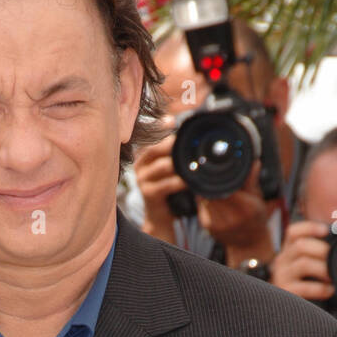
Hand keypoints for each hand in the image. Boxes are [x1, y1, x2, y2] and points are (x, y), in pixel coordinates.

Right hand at [133, 117, 182, 240]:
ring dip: (181, 164)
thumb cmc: (169, 188)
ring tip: (196, 163)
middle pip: (156, 148)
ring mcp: (142, 179)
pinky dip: (180, 182)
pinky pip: (166, 184)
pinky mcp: (148, 194)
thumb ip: (175, 151)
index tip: (171, 120)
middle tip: (192, 143)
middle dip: (174, 145)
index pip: (152, 136)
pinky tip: (190, 181)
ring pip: (164, 166)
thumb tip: (190, 132)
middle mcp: (140, 165)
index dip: (160, 126)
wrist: (161, 216)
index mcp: (145, 154)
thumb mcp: (171, 167)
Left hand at [195, 158, 277, 258]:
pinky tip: (212, 198)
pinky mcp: (207, 226)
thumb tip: (254, 162)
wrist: (249, 245)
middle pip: (213, 190)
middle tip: (215, 174)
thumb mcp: (258, 199)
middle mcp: (231, 218)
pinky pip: (201, 205)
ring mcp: (217, 223)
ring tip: (214, 185)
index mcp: (246, 208)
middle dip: (213, 182)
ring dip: (208, 190)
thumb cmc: (256, 220)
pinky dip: (205, 199)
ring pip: (205, 196)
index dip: (222, 177)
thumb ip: (252, 180)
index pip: (228, 186)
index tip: (221, 169)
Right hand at [270, 220, 333, 299]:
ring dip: (323, 268)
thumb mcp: (309, 265)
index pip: (293, 232)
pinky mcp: (286, 292)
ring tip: (334, 276)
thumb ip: (319, 253)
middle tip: (336, 259)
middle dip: (322, 250)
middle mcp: (282, 261)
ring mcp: (282, 276)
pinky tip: (329, 291)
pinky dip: (321, 288)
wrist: (289, 311)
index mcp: (289, 251)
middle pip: (300, 245)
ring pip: (303, 263)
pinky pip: (305, 287)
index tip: (326, 230)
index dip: (309, 228)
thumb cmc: (305, 284)